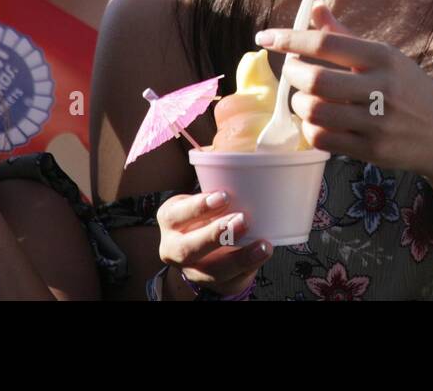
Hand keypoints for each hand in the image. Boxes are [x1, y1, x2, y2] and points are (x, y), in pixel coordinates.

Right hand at [155, 190, 271, 297]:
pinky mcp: (212, 283)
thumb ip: (219, 183)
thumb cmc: (210, 212)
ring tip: (262, 245)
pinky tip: (262, 254)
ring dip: (238, 258)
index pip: (176, 215)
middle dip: (215, 235)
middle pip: (188, 248)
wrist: (209, 245)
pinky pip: (228, 281)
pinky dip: (247, 268)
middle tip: (243, 219)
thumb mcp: (206, 198)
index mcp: (170, 218)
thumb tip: (246, 149)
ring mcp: (191, 269)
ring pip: (210, 271)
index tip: (224, 196)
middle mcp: (173, 247)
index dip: (198, 207)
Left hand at [259, 1, 432, 178]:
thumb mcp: (386, 56)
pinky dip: (310, 129)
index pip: (326, 42)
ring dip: (299, 105)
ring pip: (315, 112)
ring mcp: (377, 122)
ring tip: (304, 99)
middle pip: (315, 80)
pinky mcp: (372, 150)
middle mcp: (381, 87)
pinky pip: (323, 139)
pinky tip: (317, 122)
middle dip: (292, 75)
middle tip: (292, 72)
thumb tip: (314, 6)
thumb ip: (345, 34)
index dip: (289, 39)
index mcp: (383, 57)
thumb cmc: (410, 90)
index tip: (264, 37)